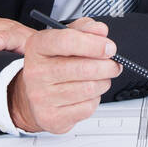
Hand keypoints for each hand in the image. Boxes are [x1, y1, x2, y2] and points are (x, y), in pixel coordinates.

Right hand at [7, 19, 121, 133]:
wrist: (35, 96)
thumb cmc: (53, 64)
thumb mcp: (65, 38)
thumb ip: (84, 29)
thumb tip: (100, 31)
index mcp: (38, 47)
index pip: (66, 41)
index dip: (94, 44)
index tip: (109, 47)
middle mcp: (36, 72)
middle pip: (83, 68)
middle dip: (107, 66)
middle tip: (112, 64)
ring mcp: (41, 97)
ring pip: (89, 88)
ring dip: (103, 82)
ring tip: (100, 78)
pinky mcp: (51, 117)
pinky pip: (87, 107)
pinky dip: (95, 100)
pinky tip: (87, 94)